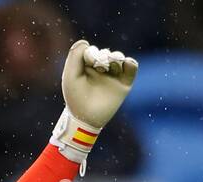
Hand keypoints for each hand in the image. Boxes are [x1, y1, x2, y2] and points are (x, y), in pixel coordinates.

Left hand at [50, 40, 138, 165]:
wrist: (86, 117)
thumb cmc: (75, 98)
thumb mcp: (70, 76)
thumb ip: (75, 56)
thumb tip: (86, 42)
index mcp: (87, 68)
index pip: (93, 51)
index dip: (92, 52)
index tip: (89, 61)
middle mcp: (100, 71)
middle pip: (107, 52)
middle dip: (104, 55)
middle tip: (100, 65)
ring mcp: (113, 77)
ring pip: (119, 58)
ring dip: (115, 57)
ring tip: (110, 65)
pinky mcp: (124, 84)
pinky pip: (131, 67)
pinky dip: (129, 63)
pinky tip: (124, 63)